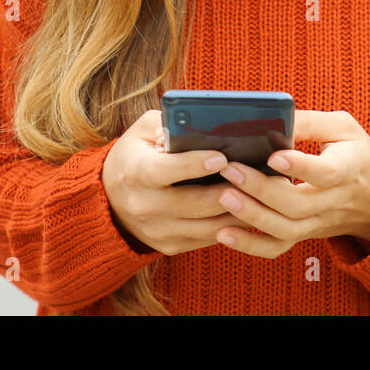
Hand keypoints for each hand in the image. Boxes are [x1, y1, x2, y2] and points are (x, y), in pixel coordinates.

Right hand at [102, 110, 253, 255]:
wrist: (110, 200)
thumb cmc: (134, 156)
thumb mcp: (141, 132)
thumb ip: (165, 124)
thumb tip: (197, 124)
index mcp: (136, 173)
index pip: (166, 171)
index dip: (194, 165)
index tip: (221, 157)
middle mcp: (144, 206)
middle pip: (195, 203)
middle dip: (228, 191)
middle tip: (255, 178)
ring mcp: (158, 231)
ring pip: (207, 226)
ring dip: (237, 212)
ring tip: (260, 195)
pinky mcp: (170, 246)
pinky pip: (207, 239)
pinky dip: (230, 226)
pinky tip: (248, 211)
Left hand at [213, 110, 369, 258]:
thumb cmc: (355, 153)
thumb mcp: (343, 128)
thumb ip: (310, 122)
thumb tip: (272, 117)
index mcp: (348, 168)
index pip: (327, 173)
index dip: (300, 166)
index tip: (273, 156)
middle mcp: (333, 201)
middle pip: (297, 205)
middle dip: (260, 189)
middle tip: (229, 169)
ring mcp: (318, 222)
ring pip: (286, 230)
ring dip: (251, 216)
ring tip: (223, 194)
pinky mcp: (304, 234)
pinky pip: (278, 248)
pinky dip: (250, 244)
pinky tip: (223, 233)